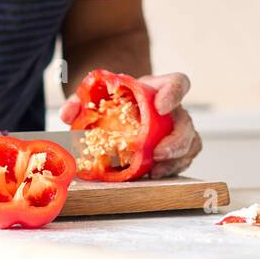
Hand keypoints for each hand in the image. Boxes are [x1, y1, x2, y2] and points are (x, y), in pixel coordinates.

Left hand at [59, 71, 201, 177]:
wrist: (118, 111)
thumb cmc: (111, 102)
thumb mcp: (94, 96)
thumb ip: (80, 100)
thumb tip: (69, 113)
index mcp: (159, 88)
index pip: (178, 83)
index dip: (175, 94)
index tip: (161, 106)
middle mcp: (173, 109)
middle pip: (186, 121)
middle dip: (177, 139)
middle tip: (157, 152)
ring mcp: (176, 131)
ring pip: (191, 143)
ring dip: (176, 159)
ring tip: (155, 170)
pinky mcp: (174, 151)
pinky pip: (182, 160)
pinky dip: (170, 169)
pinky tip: (153, 175)